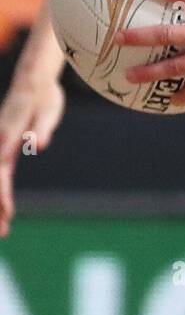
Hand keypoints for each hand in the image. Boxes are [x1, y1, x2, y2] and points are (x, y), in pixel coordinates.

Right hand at [0, 74, 65, 236]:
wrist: (34, 81)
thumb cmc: (44, 96)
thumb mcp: (48, 110)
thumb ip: (42, 128)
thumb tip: (38, 144)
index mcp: (7, 137)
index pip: (0, 171)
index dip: (0, 194)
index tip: (6, 213)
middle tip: (3, 233)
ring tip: (3, 229)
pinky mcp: (3, 148)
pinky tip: (3, 209)